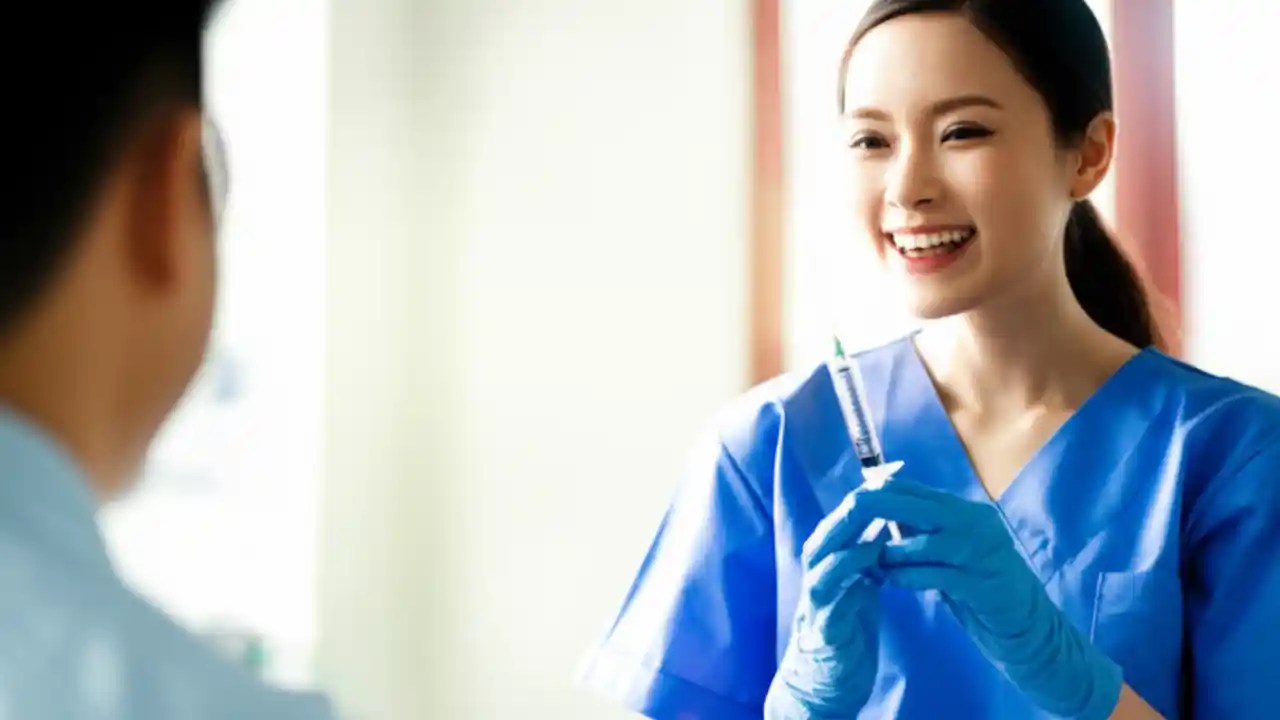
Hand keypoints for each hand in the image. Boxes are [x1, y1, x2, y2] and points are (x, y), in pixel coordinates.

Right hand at [765, 489, 890, 718]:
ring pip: (822, 569)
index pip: (840, 522)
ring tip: (873, 537)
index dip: (864, 499)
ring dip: (846, 552)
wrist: (824, 683)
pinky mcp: (824, 634)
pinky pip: (833, 609)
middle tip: (877, 494)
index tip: (892, 477)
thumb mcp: (858, 585)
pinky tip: (869, 582)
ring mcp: (815, 606)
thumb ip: (867, 557)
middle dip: (850, 514)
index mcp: (825, 562)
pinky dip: (849, 593)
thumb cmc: (844, 629)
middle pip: (825, 537)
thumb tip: (886, 522)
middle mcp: (814, 577)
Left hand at [864, 479, 1122, 719]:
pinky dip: (906, 576)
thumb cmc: (981, 589)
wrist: (1029, 630)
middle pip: (910, 504)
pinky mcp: (981, 583)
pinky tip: (890, 581)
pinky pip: (932, 574)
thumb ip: (921, 531)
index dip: (877, 493)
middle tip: (844, 524)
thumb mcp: (950, 552)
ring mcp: (980, 551)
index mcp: (965, 511)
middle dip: (874, 511)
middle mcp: (974, 522)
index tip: (849, 504)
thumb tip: (877, 509)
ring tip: (870, 563)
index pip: (911, 489)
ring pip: (919, 542)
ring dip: (888, 554)